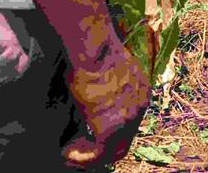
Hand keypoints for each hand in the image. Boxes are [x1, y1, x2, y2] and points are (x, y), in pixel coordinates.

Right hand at [62, 37, 150, 168]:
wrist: (96, 52)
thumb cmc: (94, 55)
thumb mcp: (103, 72)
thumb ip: (104, 88)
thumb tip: (89, 98)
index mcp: (140, 91)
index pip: (129, 121)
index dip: (110, 132)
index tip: (89, 134)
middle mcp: (140, 106)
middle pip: (124, 139)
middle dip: (102, 149)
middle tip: (79, 149)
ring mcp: (129, 119)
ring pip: (113, 150)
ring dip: (90, 155)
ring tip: (70, 153)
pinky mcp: (112, 129)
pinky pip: (98, 153)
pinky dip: (82, 156)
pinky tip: (67, 152)